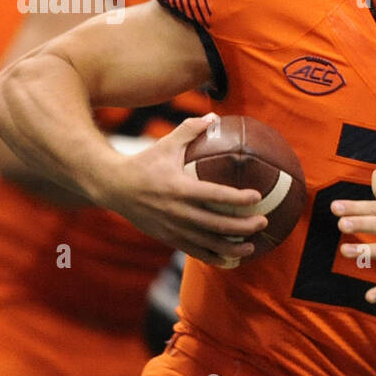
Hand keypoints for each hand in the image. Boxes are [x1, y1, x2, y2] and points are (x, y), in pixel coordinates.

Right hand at [96, 114, 267, 267]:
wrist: (112, 187)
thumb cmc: (143, 163)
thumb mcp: (165, 144)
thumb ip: (190, 130)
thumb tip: (214, 115)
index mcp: (179, 188)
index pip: (215, 195)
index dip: (238, 198)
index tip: (257, 196)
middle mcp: (177, 211)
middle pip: (216, 224)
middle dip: (242, 226)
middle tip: (263, 222)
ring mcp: (172, 228)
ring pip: (207, 243)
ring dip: (232, 246)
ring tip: (252, 246)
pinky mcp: (167, 238)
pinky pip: (194, 252)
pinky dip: (214, 258)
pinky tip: (231, 259)